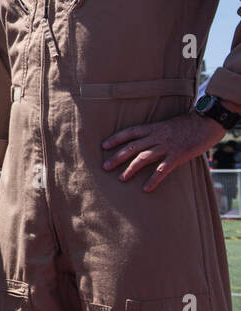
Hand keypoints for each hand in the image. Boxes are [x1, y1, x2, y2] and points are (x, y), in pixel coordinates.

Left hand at [102, 111, 224, 191]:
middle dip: (117, 157)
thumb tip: (146, 141)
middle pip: (132, 147)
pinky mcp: (178, 156)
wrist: (207, 122)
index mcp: (154, 127)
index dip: (116, 139)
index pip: (129, 132)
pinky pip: (162, 169)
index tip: (103, 146)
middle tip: (104, 167)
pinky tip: (146, 188)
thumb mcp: (168, 124)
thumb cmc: (188, 123)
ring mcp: (167, 146)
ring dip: (130, 169)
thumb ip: (156, 132)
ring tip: (121, 179)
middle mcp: (157, 136)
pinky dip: (153, 179)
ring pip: (143, 158)